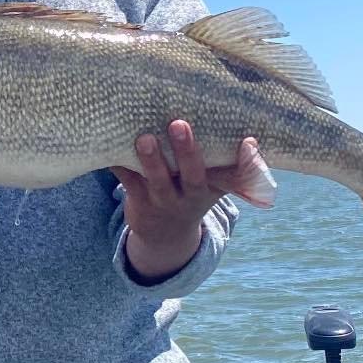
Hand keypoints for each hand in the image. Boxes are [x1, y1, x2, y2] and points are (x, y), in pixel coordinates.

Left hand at [112, 121, 267, 281]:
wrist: (165, 238)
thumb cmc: (193, 195)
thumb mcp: (216, 188)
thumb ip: (234, 169)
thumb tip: (253, 141)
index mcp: (211, 190)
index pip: (232, 176)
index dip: (244, 162)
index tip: (250, 142)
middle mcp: (189, 196)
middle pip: (191, 175)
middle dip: (187, 150)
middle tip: (180, 124)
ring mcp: (162, 200)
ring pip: (156, 179)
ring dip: (150, 159)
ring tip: (144, 138)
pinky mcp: (137, 199)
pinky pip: (127, 180)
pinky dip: (117, 162)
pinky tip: (109, 142)